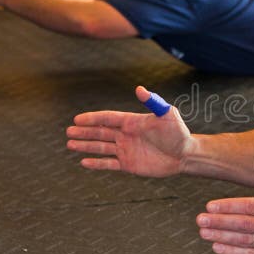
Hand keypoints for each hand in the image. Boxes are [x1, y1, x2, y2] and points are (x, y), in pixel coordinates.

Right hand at [66, 86, 194, 177]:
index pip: (108, 119)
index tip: (77, 119)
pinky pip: (109, 164)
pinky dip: (96, 163)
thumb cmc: (178, 132)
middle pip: (101, 132)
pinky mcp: (129, 164)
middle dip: (85, 131)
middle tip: (68, 131)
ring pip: (101, 147)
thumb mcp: (167, 115)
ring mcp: (126, 150)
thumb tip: (140, 89)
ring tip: (70, 144)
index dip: (93, 119)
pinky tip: (83, 162)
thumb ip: (154, 103)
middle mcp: (126, 135)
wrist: (185, 154)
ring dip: (86, 145)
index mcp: (132, 122)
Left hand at [196, 157, 253, 253]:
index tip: (209, 206)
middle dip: (219, 222)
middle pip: (244, 224)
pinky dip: (232, 252)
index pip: (250, 206)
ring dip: (222, 237)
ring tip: (204, 233)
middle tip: (200, 220)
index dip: (228, 206)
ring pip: (244, 241)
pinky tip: (217, 247)